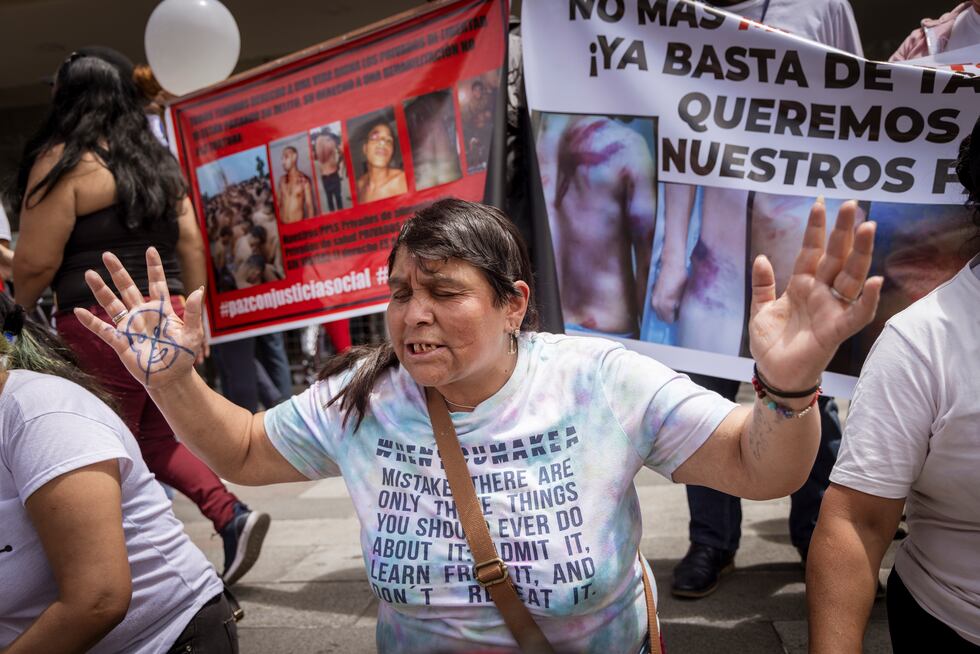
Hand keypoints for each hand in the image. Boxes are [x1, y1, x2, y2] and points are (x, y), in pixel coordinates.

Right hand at [73, 247, 205, 390]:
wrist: (171, 379)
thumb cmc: (183, 357)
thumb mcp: (193, 334)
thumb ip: (195, 312)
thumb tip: (199, 289)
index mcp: (162, 311)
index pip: (156, 284)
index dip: (154, 268)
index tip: (150, 250)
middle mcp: (143, 315)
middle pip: (128, 288)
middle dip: (118, 272)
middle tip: (107, 254)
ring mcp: (131, 328)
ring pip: (113, 304)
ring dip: (101, 290)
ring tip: (89, 274)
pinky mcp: (122, 343)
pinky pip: (104, 330)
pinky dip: (92, 321)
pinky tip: (80, 311)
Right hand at [651, 260, 687, 321]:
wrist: (671, 266)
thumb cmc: (679, 279)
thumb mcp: (683, 296)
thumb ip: (679, 308)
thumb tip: (679, 313)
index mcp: (665, 306)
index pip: (669, 320)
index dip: (676, 318)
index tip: (680, 313)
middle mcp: (656, 304)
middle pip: (661, 317)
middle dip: (668, 316)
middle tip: (677, 310)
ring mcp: (653, 299)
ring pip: (658, 311)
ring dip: (664, 310)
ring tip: (672, 303)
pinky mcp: (652, 294)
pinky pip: (656, 305)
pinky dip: (661, 304)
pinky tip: (668, 297)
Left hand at [748, 199, 881, 390]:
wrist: (774, 374)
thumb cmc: (771, 343)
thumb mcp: (760, 309)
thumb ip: (763, 284)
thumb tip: (762, 257)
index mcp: (801, 285)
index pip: (811, 250)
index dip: (815, 228)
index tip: (820, 203)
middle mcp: (820, 292)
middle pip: (835, 257)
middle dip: (842, 231)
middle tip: (850, 203)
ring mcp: (831, 309)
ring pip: (851, 276)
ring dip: (860, 254)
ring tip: (868, 228)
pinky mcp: (836, 330)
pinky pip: (857, 314)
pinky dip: (868, 300)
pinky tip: (877, 282)